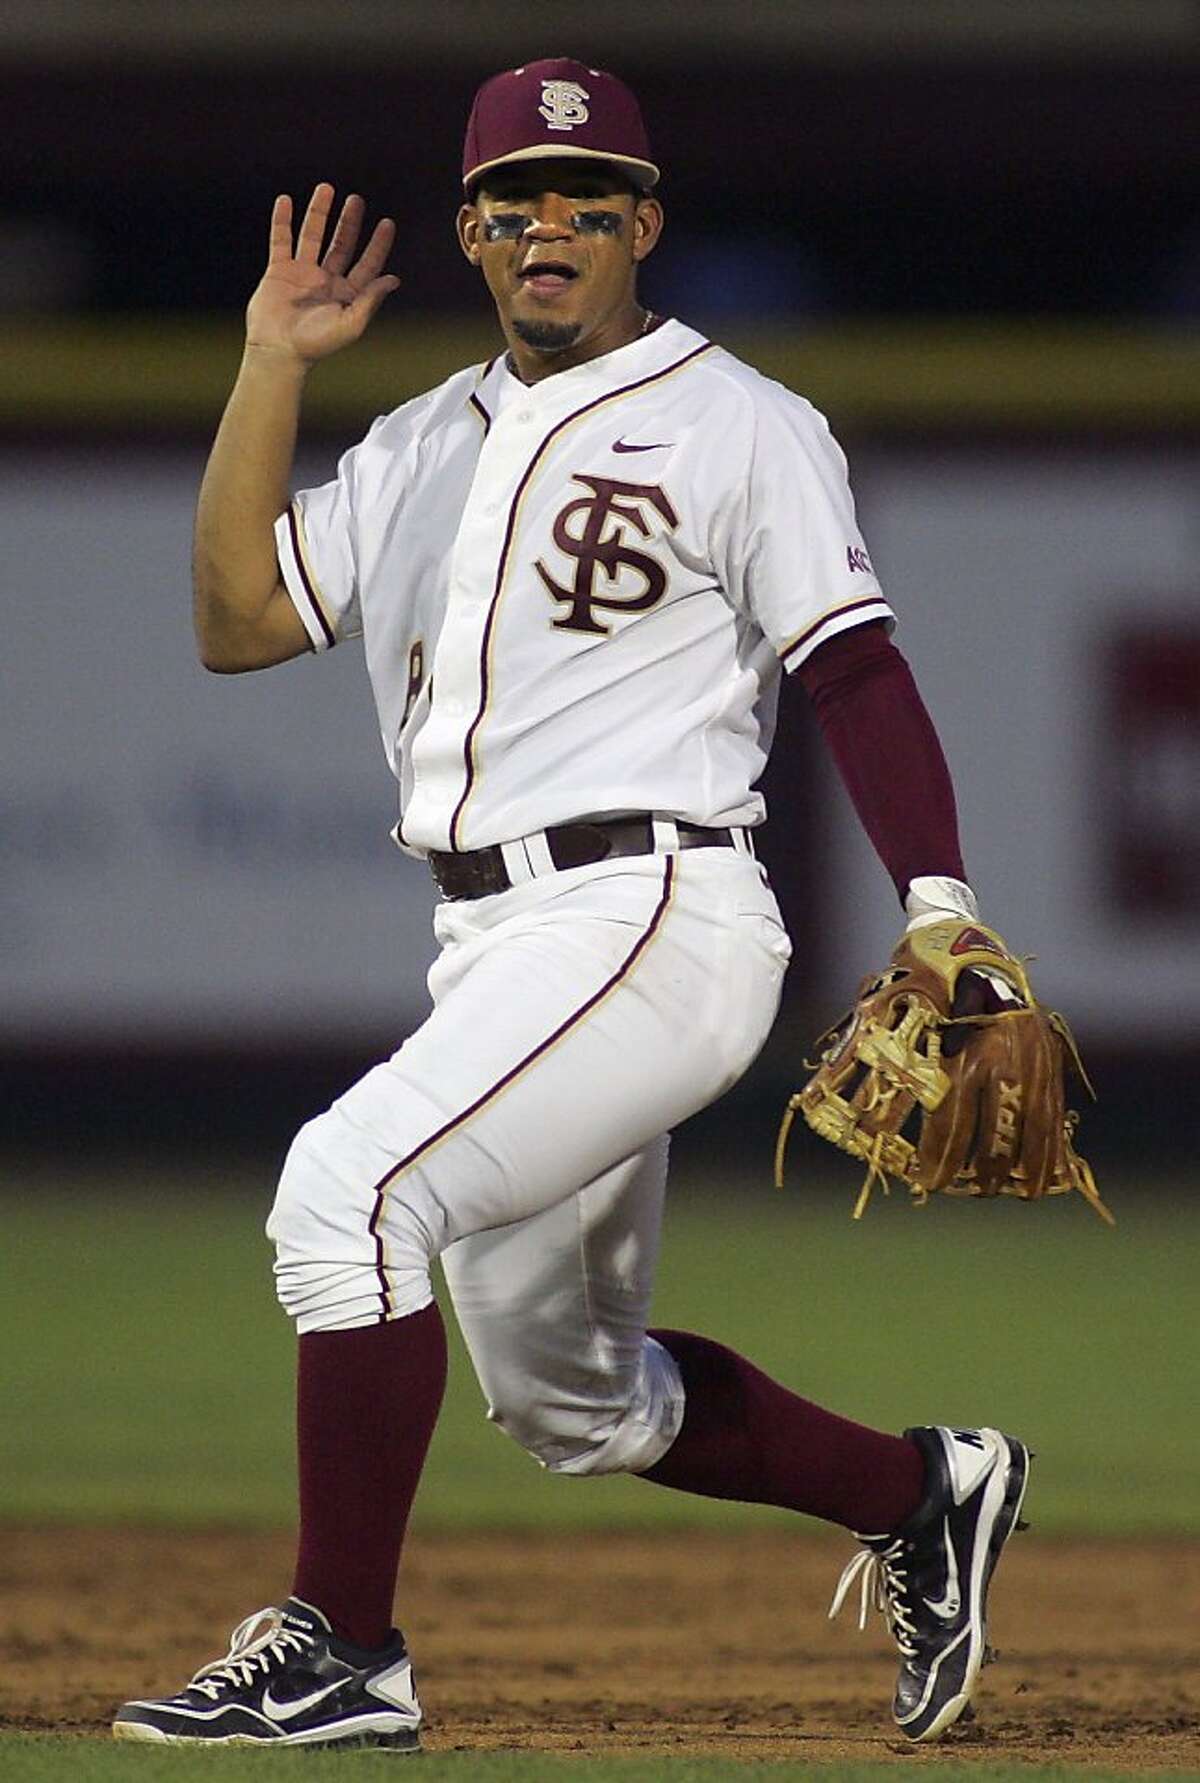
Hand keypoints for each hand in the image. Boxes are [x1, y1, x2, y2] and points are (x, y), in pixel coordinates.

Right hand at [244, 184, 399, 365]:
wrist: (279, 351)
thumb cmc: (316, 344)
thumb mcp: (351, 324)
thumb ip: (371, 300)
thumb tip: (393, 279)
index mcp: (347, 294)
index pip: (367, 264)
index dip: (378, 244)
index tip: (387, 223)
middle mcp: (327, 281)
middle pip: (341, 244)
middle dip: (350, 222)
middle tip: (357, 200)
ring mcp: (302, 273)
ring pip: (312, 235)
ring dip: (319, 212)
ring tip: (326, 189)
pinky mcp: (279, 271)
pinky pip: (281, 240)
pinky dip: (282, 221)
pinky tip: (286, 201)